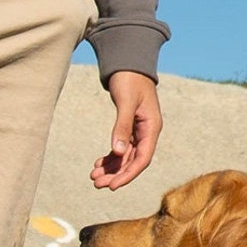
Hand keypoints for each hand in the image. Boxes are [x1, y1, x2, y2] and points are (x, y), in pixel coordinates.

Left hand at [91, 72, 162, 189]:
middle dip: (116, 174)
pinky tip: (98, 164)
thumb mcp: (126, 102)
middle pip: (133, 162)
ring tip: (94, 177)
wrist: (129, 61)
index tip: (112, 186)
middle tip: (97, 184)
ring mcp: (139, 132)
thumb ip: (122, 127)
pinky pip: (121, 149)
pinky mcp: (130, 128)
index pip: (142, 159)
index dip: (128, 174)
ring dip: (111, 168)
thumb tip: (118, 152)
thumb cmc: (129, 78)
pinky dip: (110, 158)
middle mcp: (147, 133)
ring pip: (125, 157)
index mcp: (152, 128)